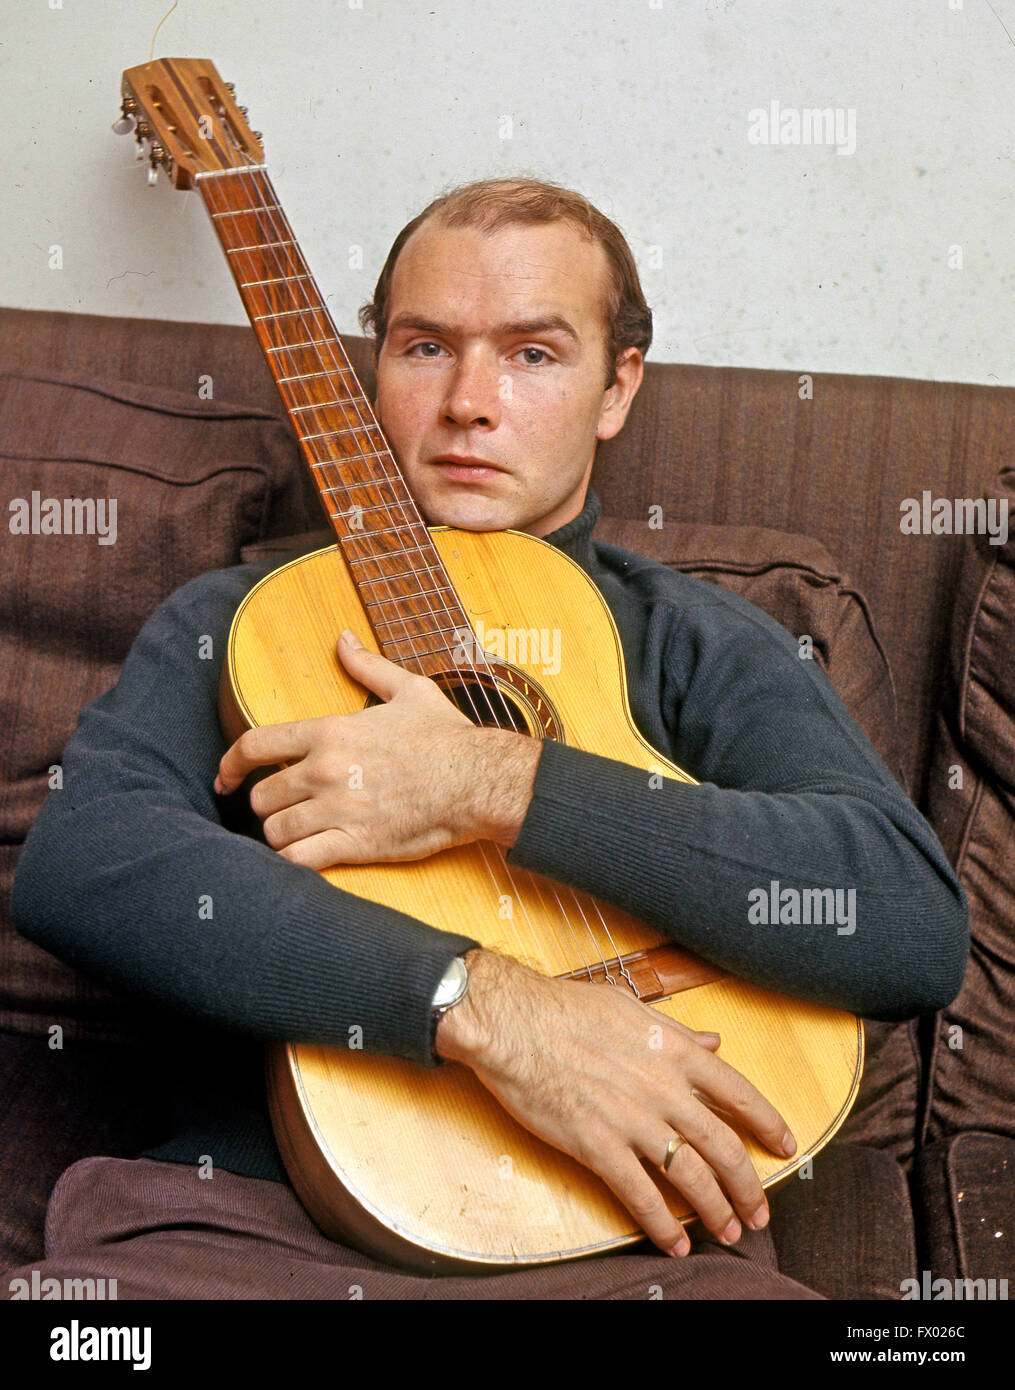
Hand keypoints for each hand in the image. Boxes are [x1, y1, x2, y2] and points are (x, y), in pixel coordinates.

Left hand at [214, 630, 541, 865]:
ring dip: (281, 835)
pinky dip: (292, 864)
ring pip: (275, 831)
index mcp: (330, 731)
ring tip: (297, 835)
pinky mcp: (354, 844)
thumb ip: (367, 666)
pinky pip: (299, 861)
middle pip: (261, 796)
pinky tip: (302, 859)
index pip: (255, 745)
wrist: (478, 780)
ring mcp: (337, 809)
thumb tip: (343, 640)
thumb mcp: (409, 690)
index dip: (231, 765)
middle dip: (267, 805)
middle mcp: (325, 769)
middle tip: (284, 810)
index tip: (226, 778)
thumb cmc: (447, 737)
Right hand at [437, 949, 796, 1256]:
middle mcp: (663, 1088)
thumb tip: (713, 1042)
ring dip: (715, 1210)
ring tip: (728, 1231)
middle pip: (723, 1147)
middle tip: (760, 1211)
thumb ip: (677, 1032)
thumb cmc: (565, 1009)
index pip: (738, 1093)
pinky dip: (663, 1224)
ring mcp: (632, 1119)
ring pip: (691, 1176)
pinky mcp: (597, 1145)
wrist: (513, 1021)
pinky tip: (676, 1242)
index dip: (768, 1123)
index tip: (785, 1145)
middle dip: (749, 1186)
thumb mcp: (631, 1009)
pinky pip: (640, 1194)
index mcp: (674, 1051)